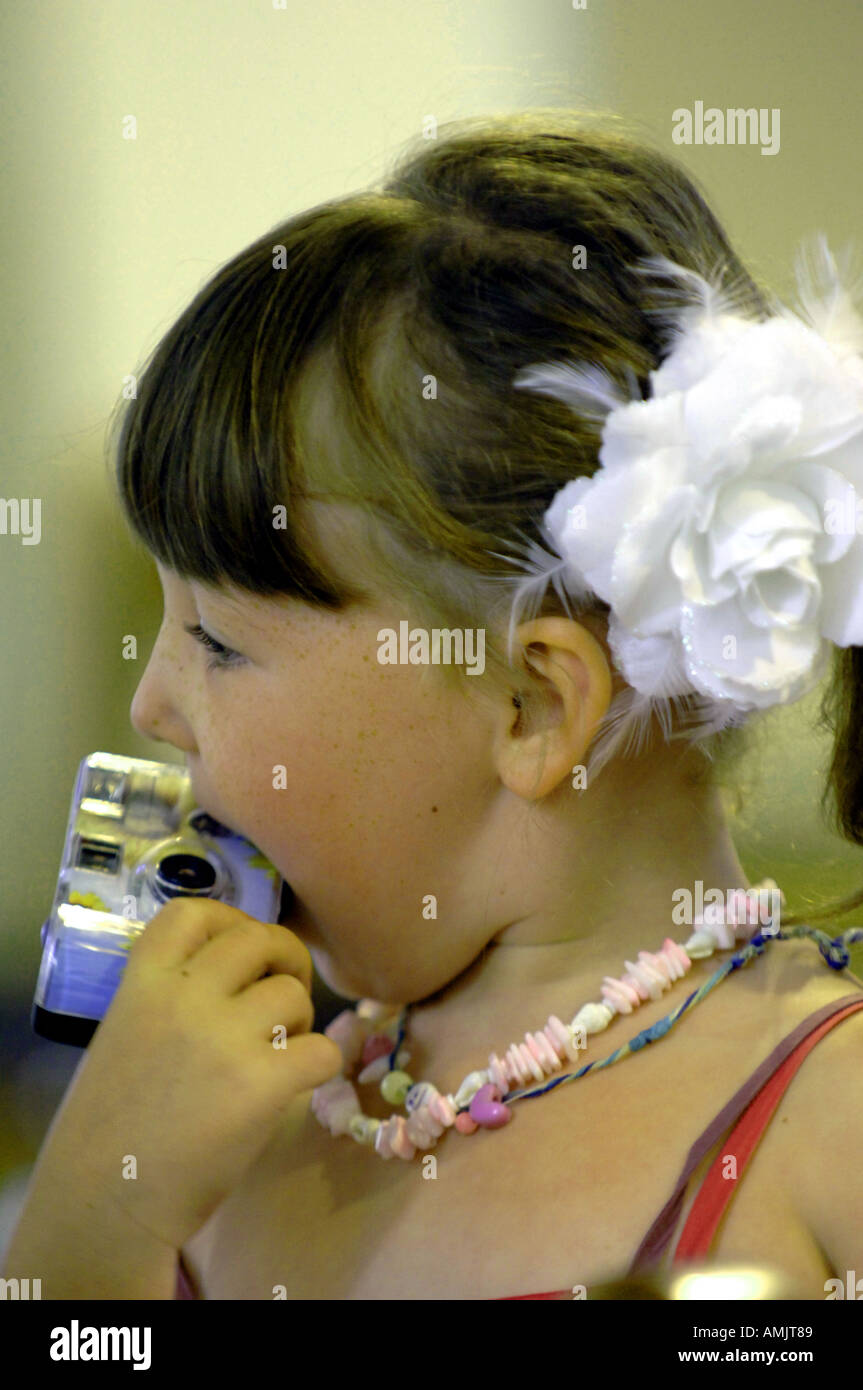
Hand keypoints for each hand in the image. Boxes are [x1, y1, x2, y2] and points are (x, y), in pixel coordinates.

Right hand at [43, 898, 342, 1249]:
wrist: (104, 1202)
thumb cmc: (112, 1126)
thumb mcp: (126, 1035)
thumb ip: (172, 998)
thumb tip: (237, 982)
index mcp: (143, 982)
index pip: (193, 912)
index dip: (230, 920)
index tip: (242, 949)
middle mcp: (185, 996)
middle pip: (259, 938)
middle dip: (285, 958)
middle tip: (286, 991)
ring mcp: (224, 1038)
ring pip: (294, 993)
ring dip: (299, 1018)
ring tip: (279, 1050)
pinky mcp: (262, 1084)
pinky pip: (322, 1049)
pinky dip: (320, 1064)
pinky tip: (297, 1083)